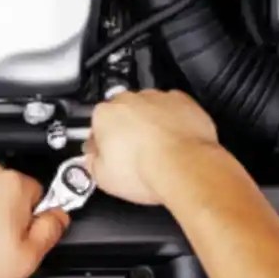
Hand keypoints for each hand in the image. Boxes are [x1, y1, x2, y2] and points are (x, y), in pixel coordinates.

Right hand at [84, 89, 220, 206]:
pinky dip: (174, 120)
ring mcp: (156, 98)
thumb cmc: (146, 171)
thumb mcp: (104, 179)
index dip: (103, 143)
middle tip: (135, 155)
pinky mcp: (182, 101)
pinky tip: (176, 141)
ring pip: (149, 108)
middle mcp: (129, 100)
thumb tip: (93, 160)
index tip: (109, 155)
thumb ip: (93, 163)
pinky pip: (173, 108)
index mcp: (105, 114)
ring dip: (151, 123)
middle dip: (127, 129)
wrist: (184, 168)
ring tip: (159, 150)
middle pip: (123, 112)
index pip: (97, 125)